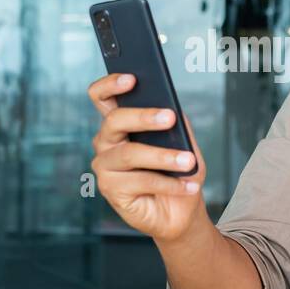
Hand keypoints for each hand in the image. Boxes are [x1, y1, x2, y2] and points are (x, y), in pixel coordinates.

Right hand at [88, 73, 207, 241]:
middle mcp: (105, 143)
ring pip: (130, 154)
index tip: (132, 78)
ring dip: (163, 157)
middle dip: (143, 117)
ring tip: (189, 161)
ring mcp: (105, 167)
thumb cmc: (177, 171)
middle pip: (114, 121)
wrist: (180, 210)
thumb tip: (171, 108)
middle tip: (169, 117)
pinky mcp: (111, 191)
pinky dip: (169, 184)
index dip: (110, 84)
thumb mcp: (183, 142)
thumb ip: (176, 124)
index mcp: (118, 124)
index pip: (101, 97)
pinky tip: (188, 185)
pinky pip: (141, 182)